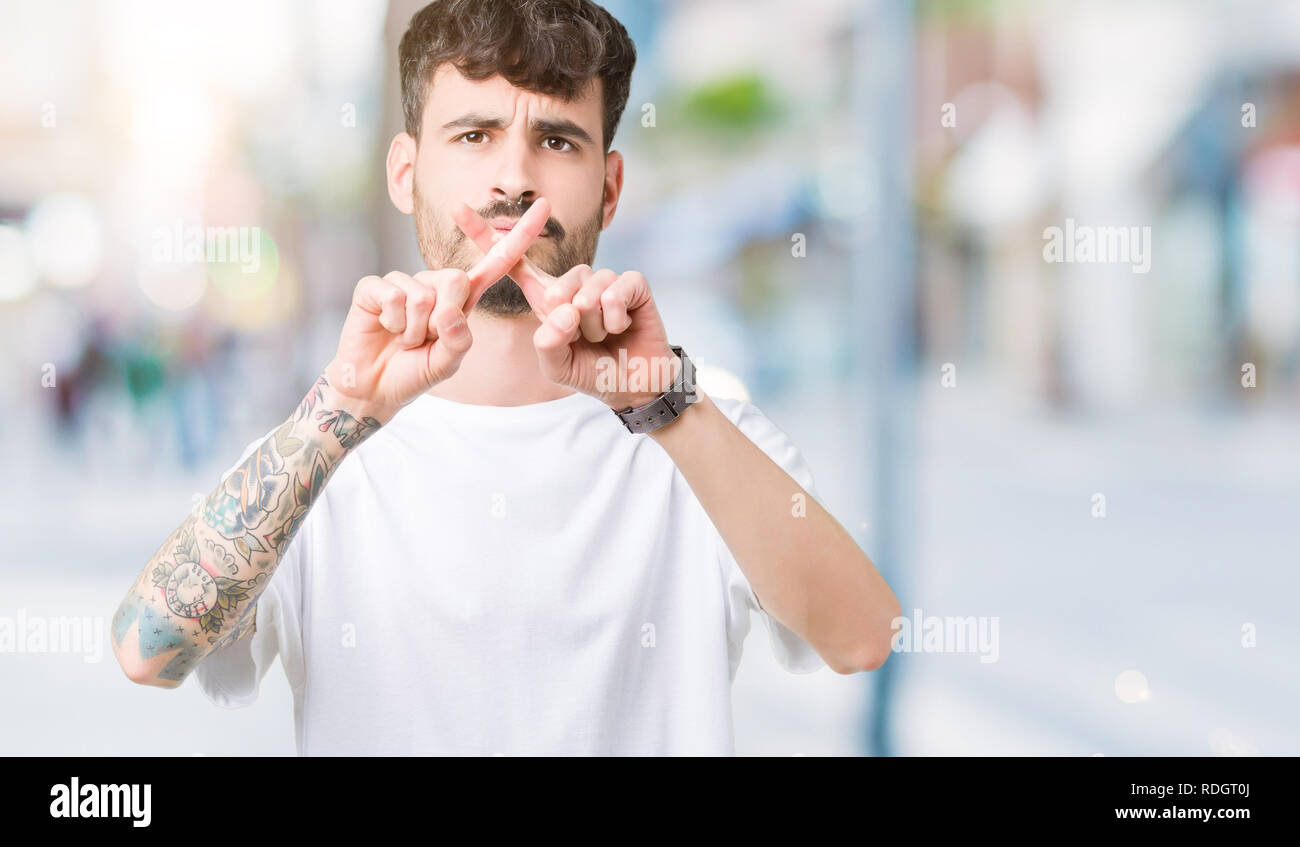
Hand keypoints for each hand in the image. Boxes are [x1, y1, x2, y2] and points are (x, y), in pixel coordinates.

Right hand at [324, 198, 551, 418]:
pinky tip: (385, 329)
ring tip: (403, 339)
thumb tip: (448, 312)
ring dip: (414, 330)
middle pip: (456, 280)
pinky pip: (394, 297)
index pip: (497, 262)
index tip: (545, 205)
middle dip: (442, 320)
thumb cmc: (415, 372)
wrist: (374, 387)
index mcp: (462, 297)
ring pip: (422, 297)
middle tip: (425, 339)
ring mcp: (403, 282)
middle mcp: (435, 283)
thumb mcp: (448, 362)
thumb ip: (457, 341)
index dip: (520, 236)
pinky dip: (393, 323)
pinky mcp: (374, 287)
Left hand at [450, 199, 677, 410]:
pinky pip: (615, 291)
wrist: (631, 385)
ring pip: (587, 292)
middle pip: (556, 287)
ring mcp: (604, 279)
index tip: (456, 209)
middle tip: (585, 340)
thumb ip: (548, 343)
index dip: (484, 237)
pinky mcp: (633, 283)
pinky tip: (622, 327)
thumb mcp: (556, 365)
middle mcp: (573, 282)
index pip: (512, 263)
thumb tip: (565, 307)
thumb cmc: (590, 371)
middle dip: (570, 325)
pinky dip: (615, 317)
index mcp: (547, 298)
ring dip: (594, 326)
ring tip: (604, 335)